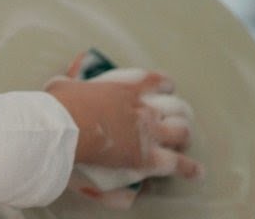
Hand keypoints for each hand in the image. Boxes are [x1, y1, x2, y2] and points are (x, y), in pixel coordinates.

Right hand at [44, 58, 201, 179]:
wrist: (65, 128)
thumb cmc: (59, 108)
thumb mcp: (62, 87)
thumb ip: (68, 84)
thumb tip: (61, 84)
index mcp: (123, 89)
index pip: (155, 81)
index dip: (164, 85)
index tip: (166, 89)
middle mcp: (141, 108)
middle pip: (176, 107)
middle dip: (178, 114)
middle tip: (174, 121)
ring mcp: (147, 131)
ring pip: (181, 131)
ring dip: (183, 137)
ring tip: (182, 143)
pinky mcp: (146, 156)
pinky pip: (177, 163)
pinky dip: (189, 168)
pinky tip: (196, 172)